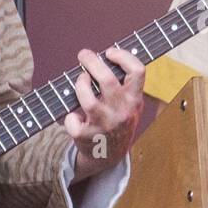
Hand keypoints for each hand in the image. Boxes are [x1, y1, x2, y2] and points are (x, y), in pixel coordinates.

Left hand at [64, 47, 144, 181]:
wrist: (109, 155)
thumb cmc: (117, 120)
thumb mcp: (130, 103)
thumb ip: (123, 83)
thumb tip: (104, 55)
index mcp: (134, 100)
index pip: (137, 71)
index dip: (123, 56)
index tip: (109, 52)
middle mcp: (122, 111)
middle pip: (106, 79)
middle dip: (91, 61)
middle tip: (84, 55)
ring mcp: (104, 124)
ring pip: (87, 98)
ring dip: (80, 84)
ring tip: (81, 81)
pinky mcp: (87, 136)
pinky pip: (71, 118)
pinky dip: (69, 116)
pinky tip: (75, 116)